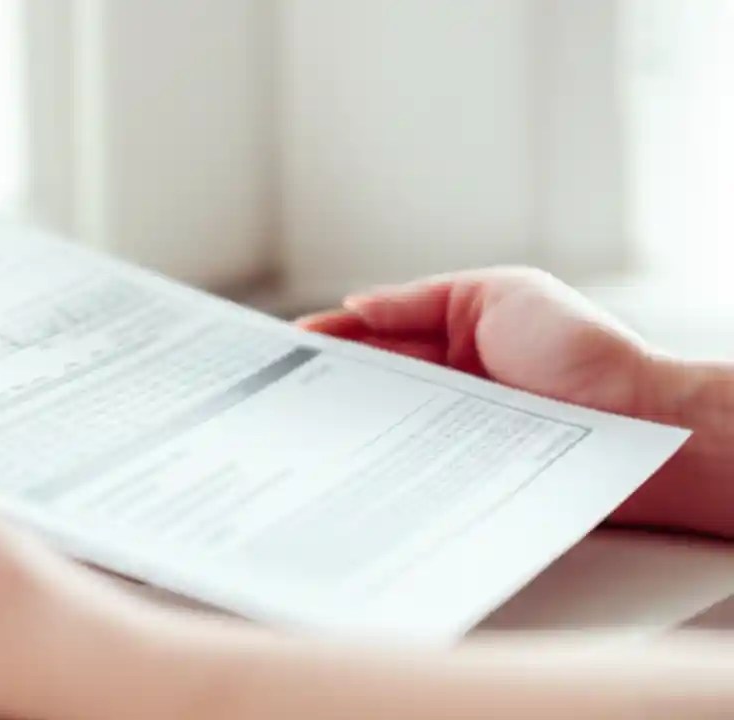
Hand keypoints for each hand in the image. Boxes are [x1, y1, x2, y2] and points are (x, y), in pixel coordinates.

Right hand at [296, 267, 719, 530]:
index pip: (376, 334)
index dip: (330, 339)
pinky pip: (407, 467)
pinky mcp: (458, 475)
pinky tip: (343, 465)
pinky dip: (373, 465)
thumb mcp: (502, 294)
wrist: (643, 430)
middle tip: (270, 392)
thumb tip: (355, 304)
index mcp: (453, 336)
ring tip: (292, 429)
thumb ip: (423, 298)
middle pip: (370, 383)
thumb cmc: (586, 354)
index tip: (282, 348)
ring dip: (341, 428)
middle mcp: (447, 385)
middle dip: (322, 385)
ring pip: (380, 427)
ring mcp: (451, 432)